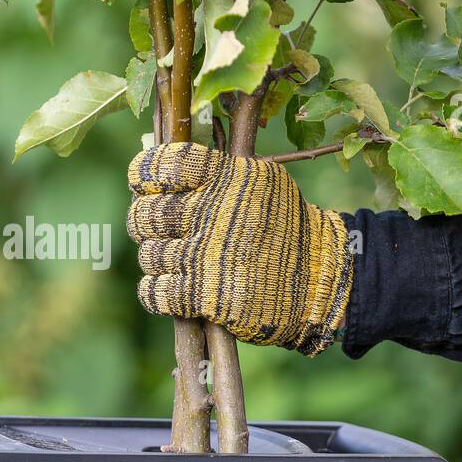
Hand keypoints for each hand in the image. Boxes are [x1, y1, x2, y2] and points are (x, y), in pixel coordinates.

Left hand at [126, 141, 353, 354]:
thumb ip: (215, 172)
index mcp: (224, 178)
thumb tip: (158, 174)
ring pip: (148, 255)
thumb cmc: (282, 227)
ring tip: (177, 260)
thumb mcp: (260, 182)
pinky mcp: (204, 295)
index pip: (162, 166)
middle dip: (145, 224)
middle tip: (160, 230)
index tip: (146, 187)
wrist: (317, 279)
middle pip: (145, 214)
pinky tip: (169, 288)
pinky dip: (155, 292)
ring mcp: (205, 255)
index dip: (144, 177)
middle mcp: (211, 213)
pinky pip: (154, 292)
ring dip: (157, 260)